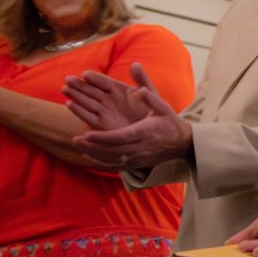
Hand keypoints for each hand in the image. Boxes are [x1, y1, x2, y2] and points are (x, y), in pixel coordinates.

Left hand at [66, 62, 193, 168]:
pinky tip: (88, 157)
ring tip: (77, 145)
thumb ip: (150, 97)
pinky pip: (116, 167)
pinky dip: (101, 163)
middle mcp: (141, 147)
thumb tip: (140, 90)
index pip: (120, 138)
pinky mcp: (137, 164)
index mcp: (145, 132)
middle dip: (93, 147)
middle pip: (113, 151)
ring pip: (112, 160)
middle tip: (76, 140)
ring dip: (93, 154)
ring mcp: (138, 158)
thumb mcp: (163, 106)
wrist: (182, 144)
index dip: (103, 138)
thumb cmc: (170, 122)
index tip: (87, 134)